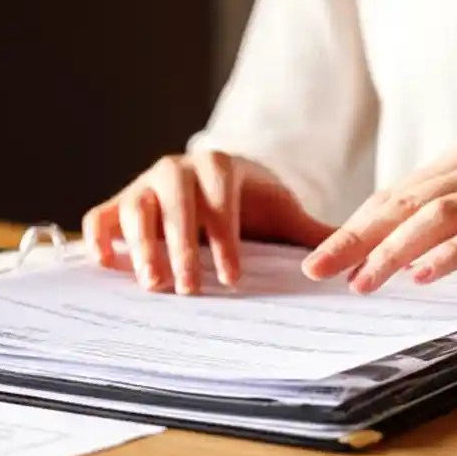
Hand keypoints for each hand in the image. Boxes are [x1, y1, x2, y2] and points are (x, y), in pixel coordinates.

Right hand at [82, 151, 333, 294]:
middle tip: (188, 289)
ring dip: (140, 246)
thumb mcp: (281, 211)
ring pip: (135, 209)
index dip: (224, 238)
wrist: (215, 178)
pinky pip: (100, 216)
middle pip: (173, 202)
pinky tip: (107, 264)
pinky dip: (99, 238)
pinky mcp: (119, 203)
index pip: (220, 200)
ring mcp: (143, 185)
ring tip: (151, 283)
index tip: (231, 277)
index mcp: (220, 166)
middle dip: (180, 246)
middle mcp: (176, 170)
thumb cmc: (251, 202)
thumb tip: (358, 257)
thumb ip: (313, 233)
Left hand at [302, 141, 456, 293]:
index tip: (319, 257)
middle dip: (354, 237)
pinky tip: (422, 277)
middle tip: (317, 268)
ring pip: (436, 214)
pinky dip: (449, 254)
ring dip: (392, 250)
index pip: (395, 194)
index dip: (352, 226)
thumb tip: (387, 252)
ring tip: (362, 282)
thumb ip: (445, 220)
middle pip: (403, 201)